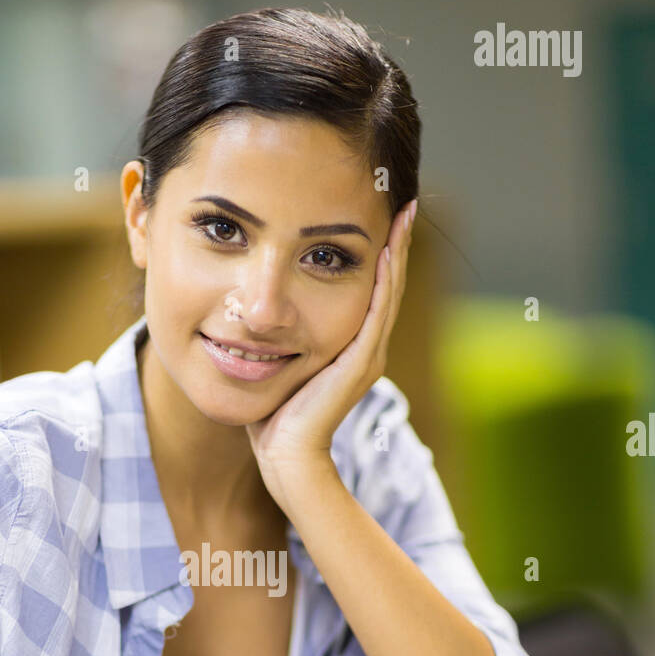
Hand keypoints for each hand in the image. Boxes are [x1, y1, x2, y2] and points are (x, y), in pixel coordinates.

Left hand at [246, 197, 416, 498]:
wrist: (286, 458)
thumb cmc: (273, 419)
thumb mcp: (275, 365)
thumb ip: (276, 341)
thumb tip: (252, 317)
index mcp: (349, 347)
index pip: (367, 289)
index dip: (374, 252)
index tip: (375, 213)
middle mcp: (366, 348)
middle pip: (385, 283)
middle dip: (392, 241)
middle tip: (400, 197)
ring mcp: (368, 354)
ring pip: (387, 290)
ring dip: (395, 249)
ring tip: (402, 212)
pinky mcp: (361, 361)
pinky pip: (377, 309)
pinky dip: (386, 276)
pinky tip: (386, 247)